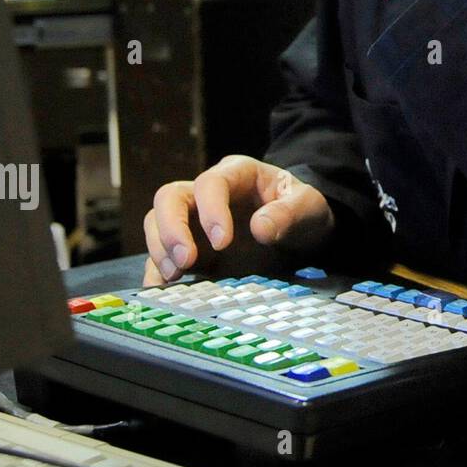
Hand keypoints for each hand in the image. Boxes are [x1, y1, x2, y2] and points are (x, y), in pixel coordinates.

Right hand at [141, 155, 333, 286]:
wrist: (303, 233)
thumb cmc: (304, 212)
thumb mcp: (309, 207)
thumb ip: (289, 213)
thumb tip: (260, 227)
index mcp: (238, 174)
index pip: (211, 183)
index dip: (210, 210)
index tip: (222, 242)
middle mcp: (208, 194)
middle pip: (170, 197)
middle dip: (172, 229)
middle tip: (186, 262)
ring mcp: (194, 221)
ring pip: (157, 222)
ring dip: (159, 249)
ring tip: (174, 277)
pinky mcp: (189, 248)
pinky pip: (161, 254)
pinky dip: (157, 272)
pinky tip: (161, 291)